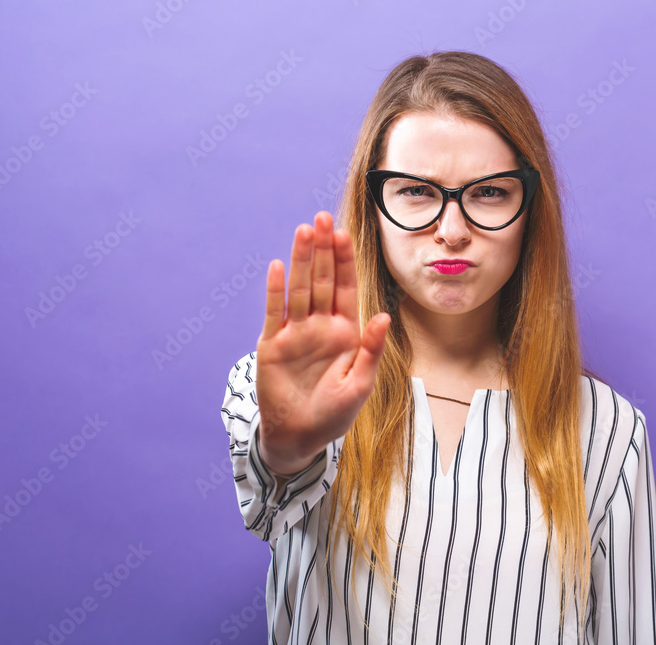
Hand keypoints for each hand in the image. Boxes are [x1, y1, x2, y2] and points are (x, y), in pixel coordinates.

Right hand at [255, 211, 391, 475]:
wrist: (299, 437)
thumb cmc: (333, 414)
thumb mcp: (359, 385)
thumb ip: (370, 350)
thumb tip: (382, 315)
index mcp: (345, 332)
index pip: (345, 288)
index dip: (344, 262)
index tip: (344, 234)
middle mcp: (319, 326)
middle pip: (321, 280)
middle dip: (322, 250)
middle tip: (322, 218)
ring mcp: (294, 333)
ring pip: (299, 289)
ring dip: (301, 260)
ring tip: (303, 231)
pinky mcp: (272, 345)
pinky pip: (275, 312)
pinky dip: (276, 290)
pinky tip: (278, 266)